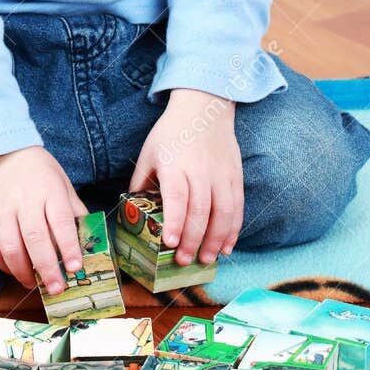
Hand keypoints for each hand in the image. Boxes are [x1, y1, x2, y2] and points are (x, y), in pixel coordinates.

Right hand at [0, 145, 88, 294]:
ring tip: (35, 284)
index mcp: (49, 191)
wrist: (0, 154)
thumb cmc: (39, 172)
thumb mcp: (63, 184)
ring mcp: (2, 210)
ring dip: (23, 272)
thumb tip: (89, 241)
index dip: (68, 247)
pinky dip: (4, 265)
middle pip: (35, 239)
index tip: (76, 268)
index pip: (60, 222)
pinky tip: (16, 271)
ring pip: (11, 248)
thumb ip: (74, 212)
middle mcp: (24, 200)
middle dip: (48, 268)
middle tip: (57, 288)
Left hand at [128, 88, 243, 265]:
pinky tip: (227, 246)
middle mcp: (201, 171)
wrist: (204, 107)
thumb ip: (140, 183)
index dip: (175, 222)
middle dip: (193, 240)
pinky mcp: (235, 176)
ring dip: (216, 240)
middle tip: (185, 261)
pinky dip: (234, 229)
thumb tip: (131, 212)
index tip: (170, 243)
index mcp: (175, 165)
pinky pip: (238, 207)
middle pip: (201, 211)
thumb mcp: (148, 153)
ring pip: (224, 212)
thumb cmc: (171, 133)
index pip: (177, 197)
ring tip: (207, 259)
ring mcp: (221, 174)